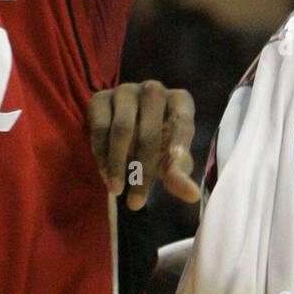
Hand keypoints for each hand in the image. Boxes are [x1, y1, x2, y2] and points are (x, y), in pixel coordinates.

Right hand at [88, 80, 200, 210]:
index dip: (181, 139)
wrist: (122, 126)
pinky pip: (100, 128)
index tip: (176, 161)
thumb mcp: (169, 159)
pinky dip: (102, 155)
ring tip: (117, 190)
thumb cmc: (157, 142)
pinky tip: (105, 176)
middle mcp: (154, 90)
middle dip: (143, 170)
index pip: (183, 119)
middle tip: (136, 203)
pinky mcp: (101, 98)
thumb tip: (192, 196)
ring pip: (122, 129)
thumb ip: (178, 175)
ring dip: (118, 164)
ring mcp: (125, 90)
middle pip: (149, 132)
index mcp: (179, 101)